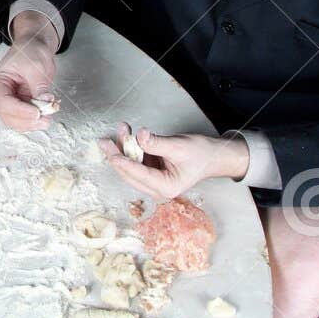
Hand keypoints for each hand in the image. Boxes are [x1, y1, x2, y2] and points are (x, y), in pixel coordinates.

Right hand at [0, 10, 58, 129]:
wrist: (35, 45)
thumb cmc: (30, 50)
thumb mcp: (35, 65)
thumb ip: (39, 85)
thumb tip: (46, 102)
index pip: (4, 103)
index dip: (20, 111)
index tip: (38, 113)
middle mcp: (2, 95)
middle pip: (9, 116)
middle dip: (27, 121)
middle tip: (45, 119)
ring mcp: (12, 101)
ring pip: (17, 121)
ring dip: (32, 123)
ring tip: (48, 117)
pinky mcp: (23, 104)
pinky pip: (27, 118)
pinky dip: (36, 119)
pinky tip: (47, 114)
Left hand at [97, 124, 248, 200]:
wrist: (213, 156)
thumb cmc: (201, 154)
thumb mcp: (178, 146)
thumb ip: (156, 143)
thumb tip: (139, 136)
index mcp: (166, 187)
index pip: (139, 175)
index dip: (124, 163)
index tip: (111, 154)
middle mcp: (157, 189)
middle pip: (130, 173)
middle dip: (118, 154)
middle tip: (105, 141)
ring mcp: (154, 182)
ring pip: (131, 166)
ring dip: (124, 148)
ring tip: (122, 128)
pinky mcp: (152, 173)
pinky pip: (136, 161)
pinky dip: (132, 148)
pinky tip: (129, 134)